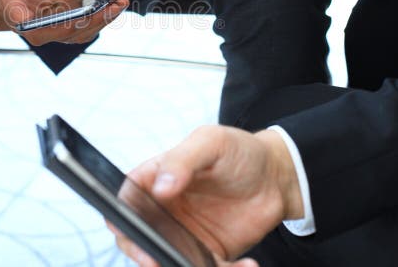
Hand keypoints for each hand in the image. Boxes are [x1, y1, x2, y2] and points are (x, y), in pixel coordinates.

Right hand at [0, 0, 127, 44]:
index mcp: (13, 6)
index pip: (29, 28)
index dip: (51, 28)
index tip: (75, 17)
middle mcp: (30, 19)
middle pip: (58, 33)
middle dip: (87, 23)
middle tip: (111, 6)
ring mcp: (49, 20)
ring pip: (75, 33)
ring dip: (99, 22)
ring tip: (119, 3)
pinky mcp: (65, 16)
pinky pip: (84, 25)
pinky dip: (100, 17)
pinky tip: (115, 3)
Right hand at [109, 126, 303, 265]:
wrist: (276, 177)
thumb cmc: (239, 151)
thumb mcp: (211, 143)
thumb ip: (182, 160)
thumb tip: (160, 187)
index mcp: (155, 178)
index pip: (125, 199)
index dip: (121, 217)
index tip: (134, 232)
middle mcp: (163, 210)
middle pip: (137, 237)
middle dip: (144, 254)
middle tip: (161, 262)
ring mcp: (183, 234)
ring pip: (167, 259)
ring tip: (218, 266)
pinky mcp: (207, 254)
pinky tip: (247, 265)